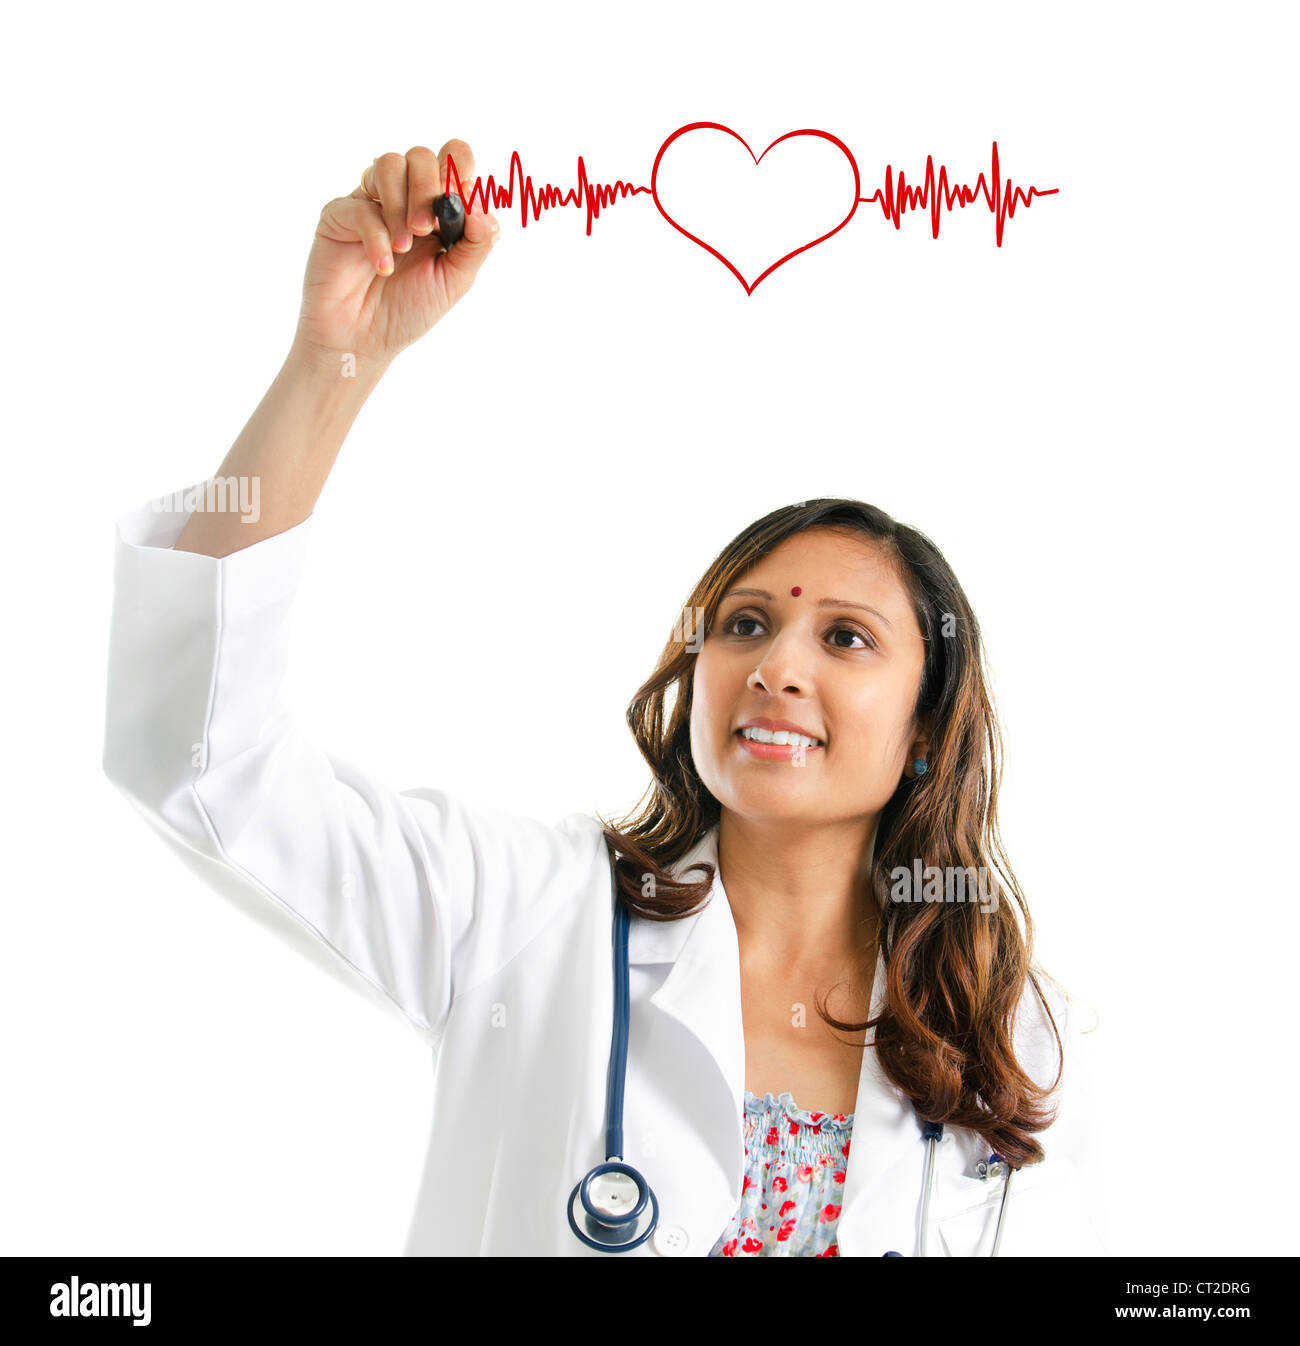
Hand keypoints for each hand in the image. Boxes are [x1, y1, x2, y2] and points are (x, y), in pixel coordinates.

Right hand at [292, 140, 499, 371]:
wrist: (363, 340)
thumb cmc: (410, 310)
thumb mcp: (455, 280)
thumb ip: (476, 244)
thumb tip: (484, 209)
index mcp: (438, 209)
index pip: (453, 160)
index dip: (459, 172)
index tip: (458, 206)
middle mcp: (405, 199)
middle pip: (421, 157)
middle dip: (428, 189)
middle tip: (425, 230)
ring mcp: (371, 203)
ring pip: (389, 164)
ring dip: (401, 205)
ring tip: (404, 247)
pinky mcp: (339, 215)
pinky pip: (360, 205)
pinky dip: (376, 236)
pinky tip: (383, 266)